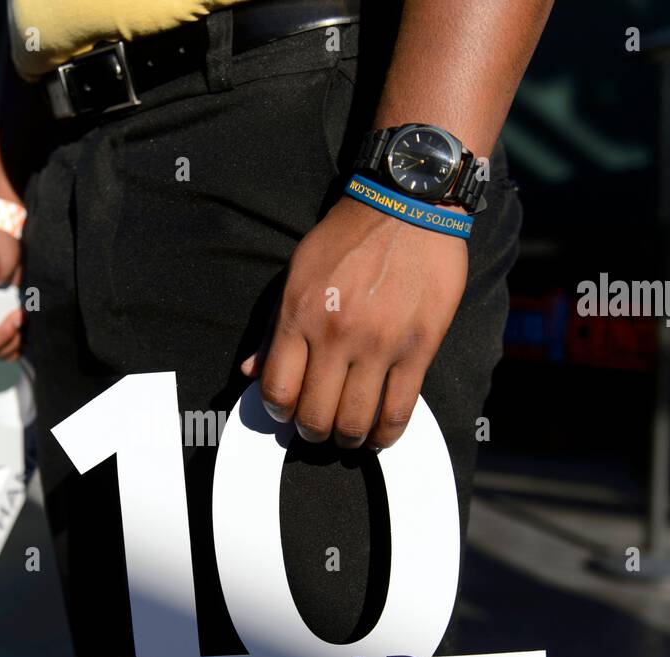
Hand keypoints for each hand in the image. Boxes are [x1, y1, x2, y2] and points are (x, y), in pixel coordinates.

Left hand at [242, 198, 467, 449]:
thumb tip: (250, 372)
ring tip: (349, 435)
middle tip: (319, 429)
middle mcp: (335, 334)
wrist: (409, 205)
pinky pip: (399, 409)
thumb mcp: (296, 273)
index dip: (279, 414)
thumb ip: (272, 327)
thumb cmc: (348, 238)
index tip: (288, 413)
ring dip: (348, 439)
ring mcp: (379, 343)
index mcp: (299, 316)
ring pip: (356, 420)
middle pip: (315, 415)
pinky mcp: (418, 347)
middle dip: (312, 432)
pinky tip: (381, 435)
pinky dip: (387, 434)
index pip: (277, 391)